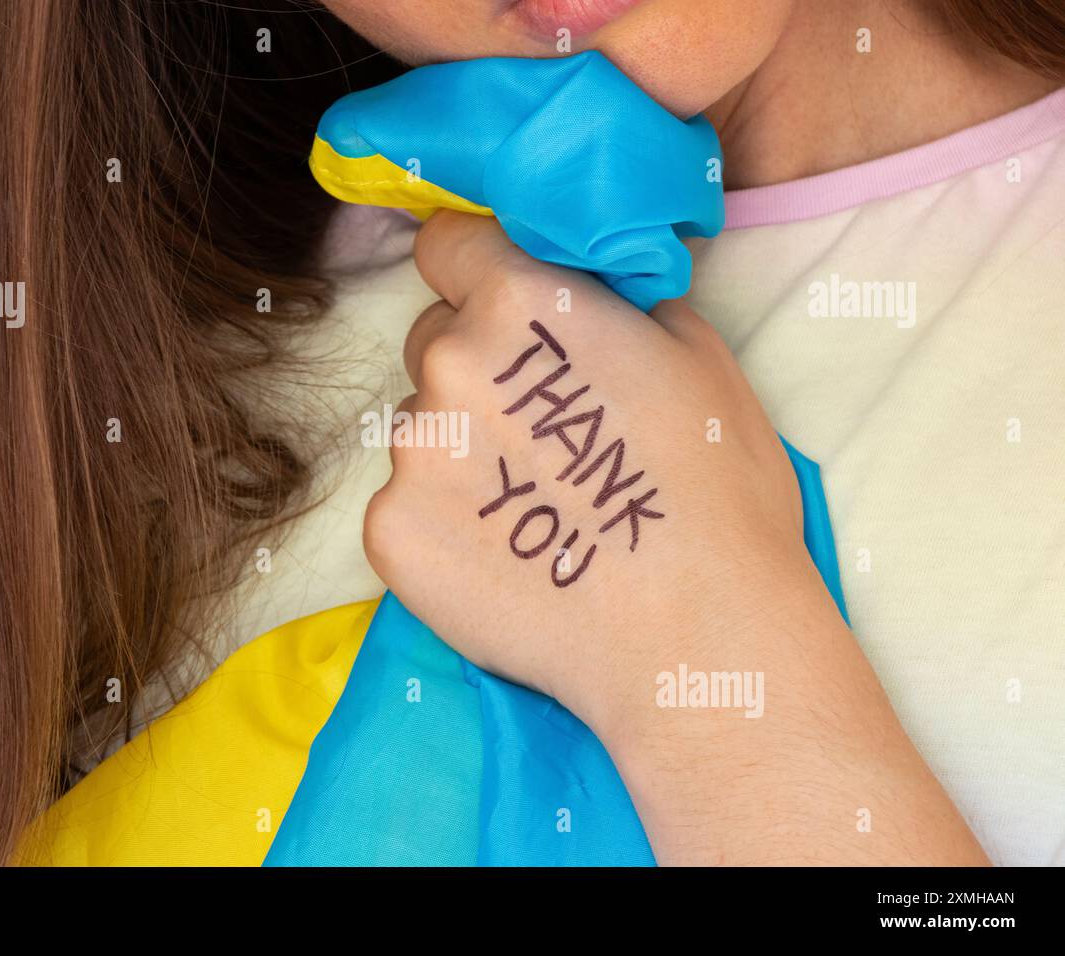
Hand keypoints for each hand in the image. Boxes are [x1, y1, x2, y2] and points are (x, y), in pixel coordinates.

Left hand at [365, 209, 812, 734]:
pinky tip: (504, 561)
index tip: (500, 306)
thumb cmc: (716, 494)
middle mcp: (447, 365)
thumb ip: (616, 301)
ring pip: (422, 432)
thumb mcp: (697, 356)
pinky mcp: (389, 535)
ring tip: (535, 513)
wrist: (695, 635)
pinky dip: (441, 527)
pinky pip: (402, 507)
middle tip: (540, 436)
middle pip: (433, 342)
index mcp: (520, 301)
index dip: (475, 270)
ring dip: (460, 455)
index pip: (448, 244)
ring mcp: (410, 454)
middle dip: (475, 370)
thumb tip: (587, 290)